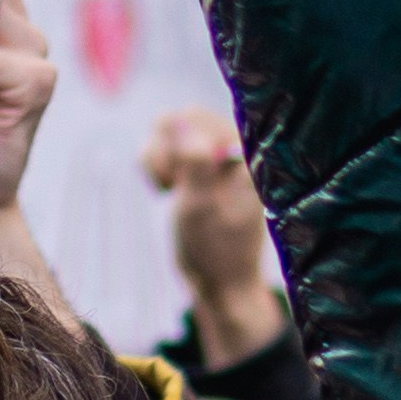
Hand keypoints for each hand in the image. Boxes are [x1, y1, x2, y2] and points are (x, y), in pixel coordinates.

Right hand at [142, 105, 286, 364]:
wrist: (218, 281)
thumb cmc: (215, 249)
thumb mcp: (201, 208)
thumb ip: (195, 162)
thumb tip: (182, 119)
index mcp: (243, 153)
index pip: (196, 118)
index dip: (177, 146)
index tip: (179, 180)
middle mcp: (231, 147)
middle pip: (180, 120)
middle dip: (166, 152)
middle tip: (173, 187)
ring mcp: (213, 156)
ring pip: (168, 131)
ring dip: (159, 159)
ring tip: (170, 189)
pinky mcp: (197, 167)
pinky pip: (165, 147)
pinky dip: (158, 165)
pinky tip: (167, 189)